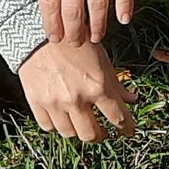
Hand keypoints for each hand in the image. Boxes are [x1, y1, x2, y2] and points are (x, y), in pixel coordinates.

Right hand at [18, 38, 135, 142]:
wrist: (40, 32)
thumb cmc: (75, 42)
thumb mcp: (102, 59)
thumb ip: (116, 83)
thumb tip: (132, 99)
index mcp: (97, 86)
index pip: (118, 118)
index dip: (126, 128)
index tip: (128, 131)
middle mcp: (76, 99)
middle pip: (91, 135)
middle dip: (101, 136)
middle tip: (103, 132)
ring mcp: (54, 102)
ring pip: (69, 133)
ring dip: (78, 131)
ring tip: (82, 125)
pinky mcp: (36, 102)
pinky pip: (48, 126)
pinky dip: (56, 126)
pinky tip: (62, 119)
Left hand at [38, 0, 134, 45]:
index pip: (49, 1)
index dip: (52, 24)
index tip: (55, 38)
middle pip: (73, 8)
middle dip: (73, 32)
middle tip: (75, 44)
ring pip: (97, 4)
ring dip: (97, 26)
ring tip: (95, 37)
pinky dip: (124, 6)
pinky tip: (123, 20)